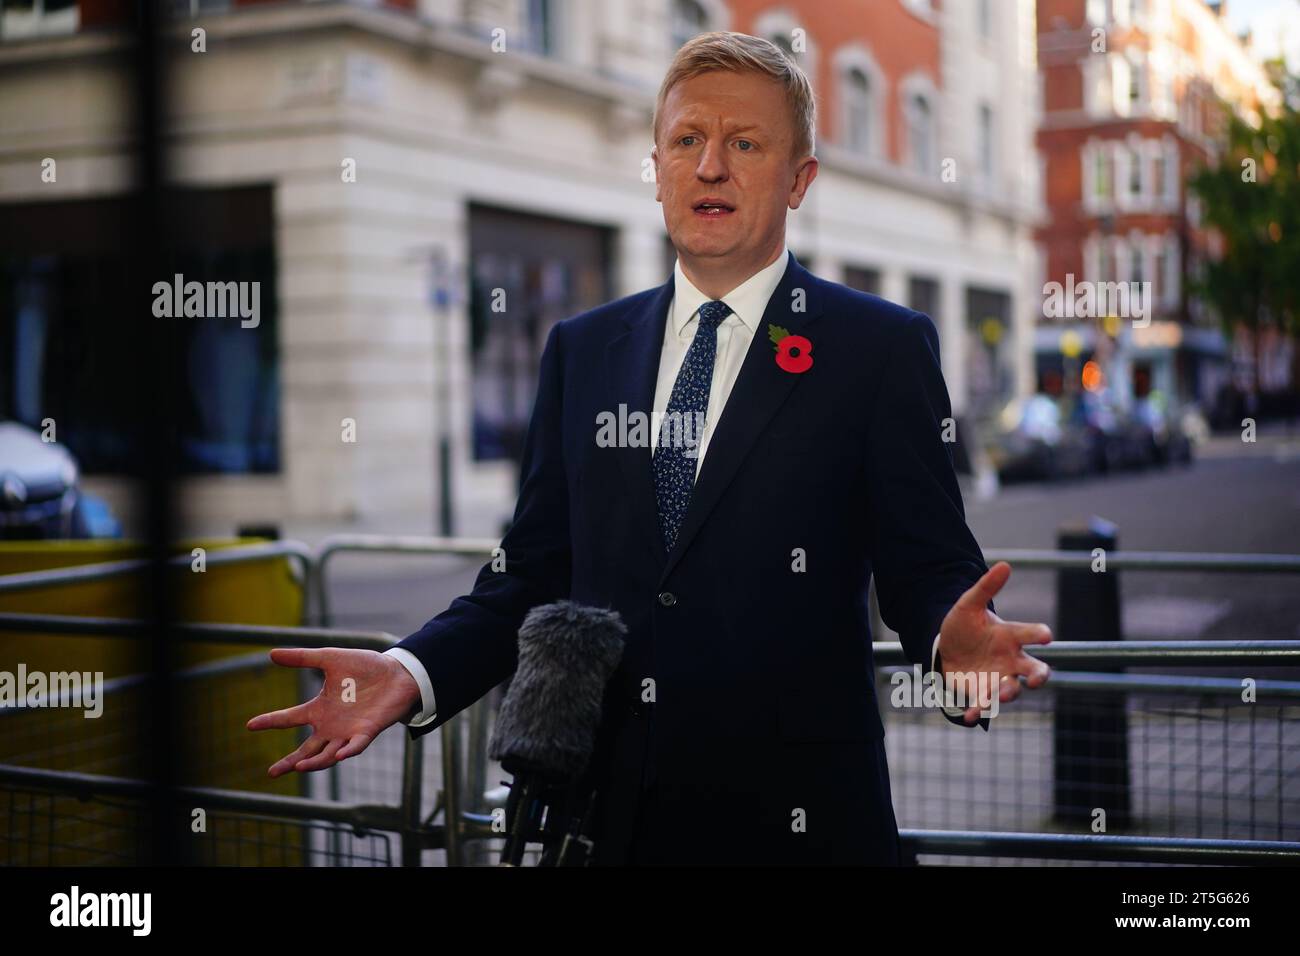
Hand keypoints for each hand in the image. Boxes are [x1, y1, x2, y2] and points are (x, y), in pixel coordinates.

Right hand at [246, 647, 422, 776]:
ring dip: (314, 762)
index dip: (271, 721)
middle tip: (271, 773)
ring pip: (328, 754)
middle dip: (290, 762)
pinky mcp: (368, 731)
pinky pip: (356, 746)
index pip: (290, 718)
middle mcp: (332, 725)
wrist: (398, 672)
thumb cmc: (365, 667)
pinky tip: (339, 756)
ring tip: (298, 767)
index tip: (250, 725)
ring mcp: (349, 731)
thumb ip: (303, 658)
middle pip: (306, 749)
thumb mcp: (330, 659)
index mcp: (320, 708)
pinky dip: (348, 752)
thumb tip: (271, 654)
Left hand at [937, 562, 1051, 725]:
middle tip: (1038, 677)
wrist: (946, 649)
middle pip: (1035, 669)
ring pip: (1013, 689)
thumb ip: (986, 588)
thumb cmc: (964, 625)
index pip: (1031, 634)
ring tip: (1005, 693)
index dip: (1039, 634)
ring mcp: (999, 679)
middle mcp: (1011, 660)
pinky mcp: (982, 693)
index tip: (1045, 636)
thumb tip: (1004, 564)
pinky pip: (985, 704)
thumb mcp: (969, 605)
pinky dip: (979, 710)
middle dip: (1040, 675)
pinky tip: (970, 715)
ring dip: (1010, 692)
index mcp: (1011, 636)